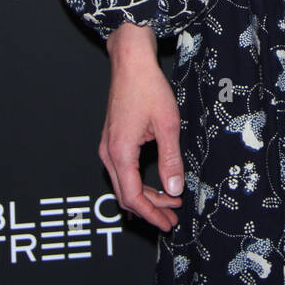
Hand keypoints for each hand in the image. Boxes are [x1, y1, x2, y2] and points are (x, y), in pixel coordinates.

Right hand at [100, 23, 183, 232]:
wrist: (130, 62)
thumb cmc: (148, 88)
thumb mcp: (167, 125)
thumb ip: (170, 159)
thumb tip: (175, 189)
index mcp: (120, 153)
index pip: (133, 197)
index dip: (151, 214)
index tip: (168, 222)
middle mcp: (109, 153)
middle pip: (126, 195)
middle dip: (150, 210)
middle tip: (173, 218)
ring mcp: (108, 147)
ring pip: (124, 184)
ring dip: (146, 196)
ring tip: (170, 201)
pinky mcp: (113, 140)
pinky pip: (123, 171)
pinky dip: (139, 182)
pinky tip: (155, 184)